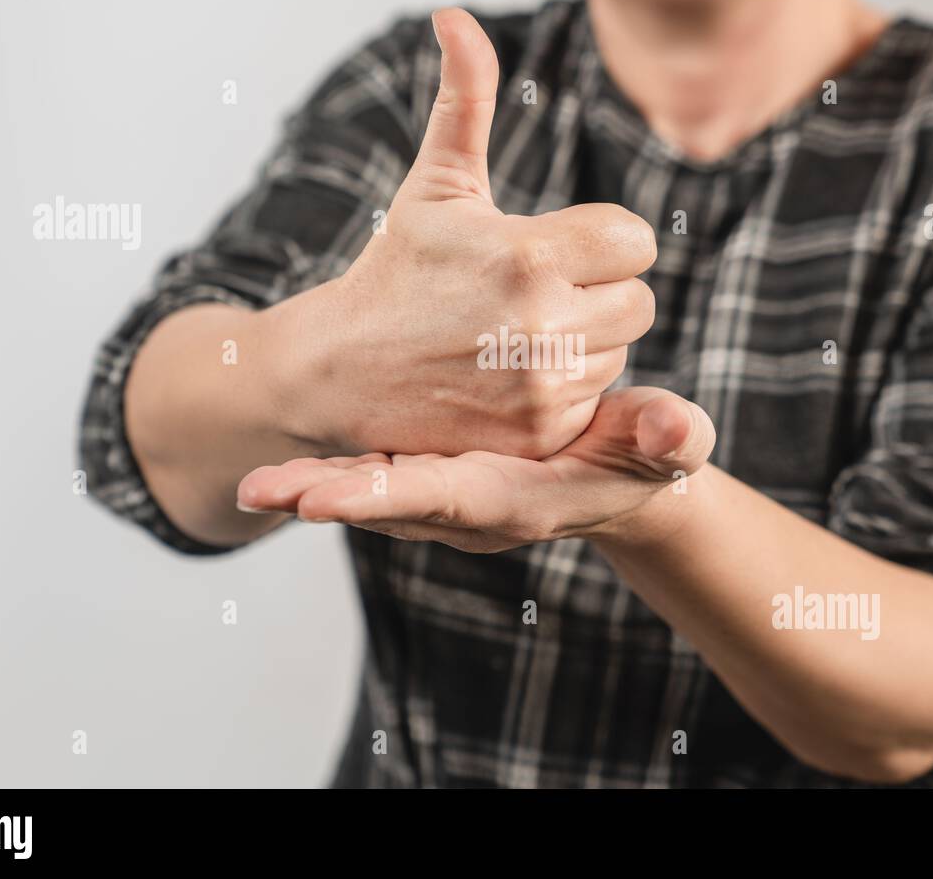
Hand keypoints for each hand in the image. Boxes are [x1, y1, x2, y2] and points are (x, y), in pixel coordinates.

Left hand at [236, 387, 715, 552]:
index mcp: (517, 498)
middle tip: (262, 491)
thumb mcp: (660, 446)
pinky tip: (291, 449)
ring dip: (315, 483)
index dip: (386, 497)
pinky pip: (378, 467)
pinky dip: (337, 460)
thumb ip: (669, 438)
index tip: (322, 501)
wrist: (616, 468)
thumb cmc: (638, 458)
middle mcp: (470, 503)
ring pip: (373, 486)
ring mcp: (446, 488)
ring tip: (257, 485)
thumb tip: (675, 429)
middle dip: (327, 496)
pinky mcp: (434, 465)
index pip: (445, 497)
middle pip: (390, 500)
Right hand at [262, 8, 656, 459]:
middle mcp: (543, 323)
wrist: (340, 369)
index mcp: (530, 253)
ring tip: (517, 337)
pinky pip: (597, 398)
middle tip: (533, 297)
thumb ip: (464, 100)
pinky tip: (514, 378)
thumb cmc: (397, 269)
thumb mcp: (435, 184)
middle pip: (640, 301)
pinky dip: (567, 390)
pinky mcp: (540, 435)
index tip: (554, 252)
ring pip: (620, 351)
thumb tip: (456, 18)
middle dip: (598, 293)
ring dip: (584, 342)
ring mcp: (543, 386)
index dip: (600, 244)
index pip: (635, 241)